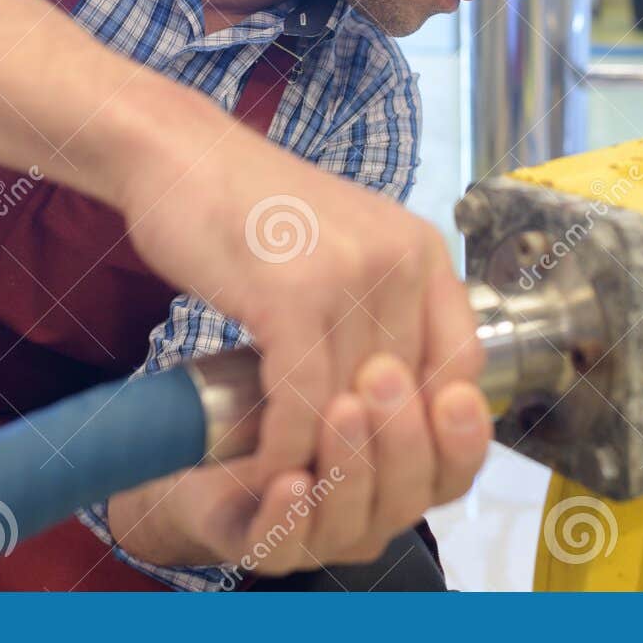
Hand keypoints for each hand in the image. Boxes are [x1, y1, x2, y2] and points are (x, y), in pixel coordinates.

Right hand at [117, 107, 487, 544]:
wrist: (179, 153)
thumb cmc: (249, 208)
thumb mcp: (341, 247)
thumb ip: (379, 307)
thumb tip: (397, 396)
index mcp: (420, 248)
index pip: (463, 361)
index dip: (433, 423)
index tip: (393, 454)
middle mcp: (400, 259)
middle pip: (409, 394)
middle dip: (370, 450)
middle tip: (336, 486)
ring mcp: (351, 276)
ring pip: (354, 407)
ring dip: (324, 460)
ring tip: (298, 488)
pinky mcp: (293, 295)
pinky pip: (302, 402)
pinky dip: (284, 446)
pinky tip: (265, 464)